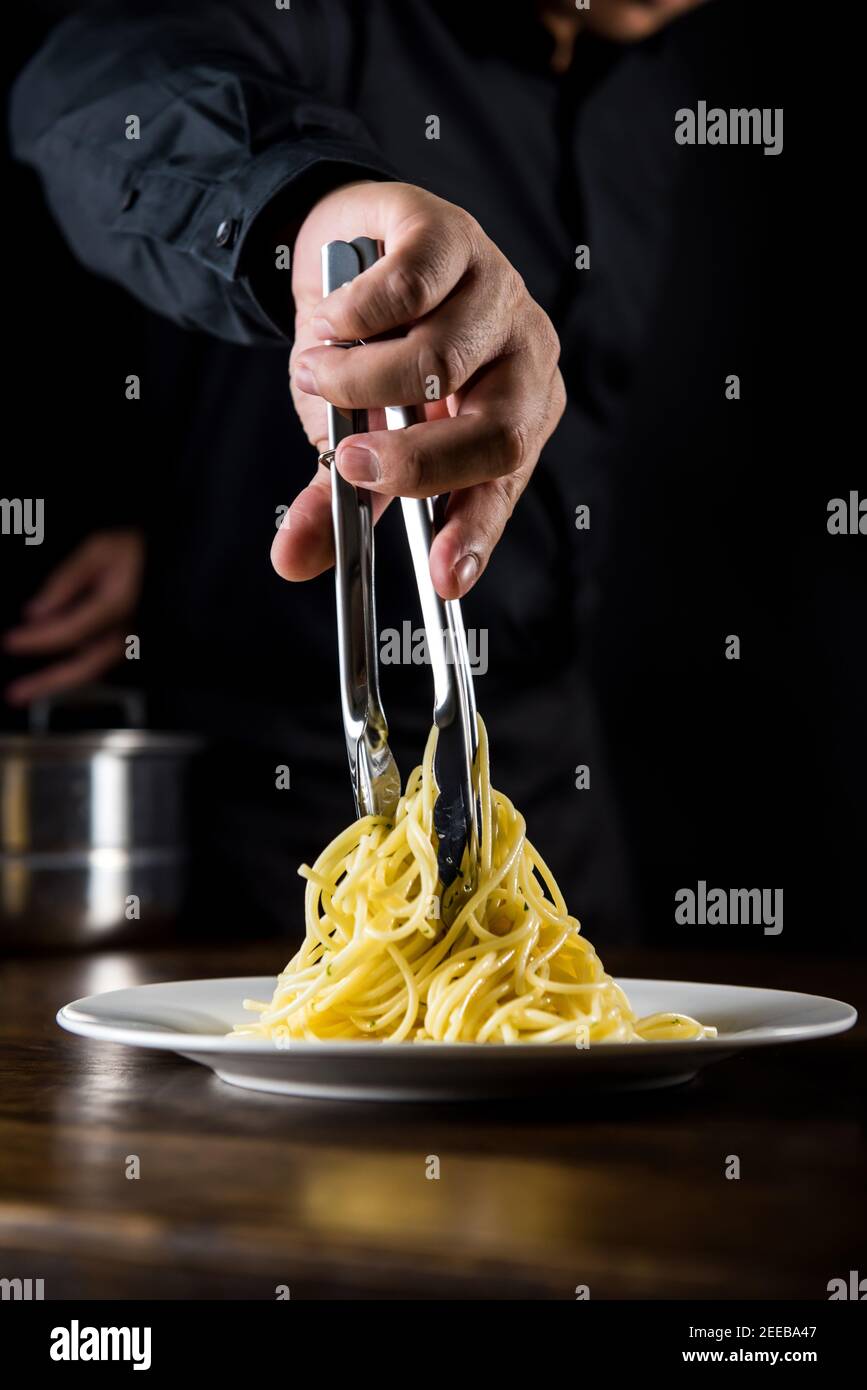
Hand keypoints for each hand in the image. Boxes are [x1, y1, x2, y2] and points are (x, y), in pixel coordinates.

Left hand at [3, 529, 144, 704]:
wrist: (171, 558)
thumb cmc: (137, 550)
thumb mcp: (97, 551)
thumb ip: (65, 581)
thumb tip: (36, 610)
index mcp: (117, 605)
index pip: (70, 630)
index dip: (37, 639)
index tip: (11, 642)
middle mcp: (128, 630)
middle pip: (85, 666)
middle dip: (48, 682)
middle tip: (16, 694)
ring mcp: (134, 640)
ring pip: (95, 671)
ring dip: (61, 683)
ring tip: (33, 689)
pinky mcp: (134, 642)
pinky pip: (103, 663)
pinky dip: (79, 672)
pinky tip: (61, 675)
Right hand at [273, 180, 565, 599]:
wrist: (350, 244)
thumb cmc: (371, 350)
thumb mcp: (355, 435)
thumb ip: (333, 498)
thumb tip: (290, 560)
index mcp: (515, 418)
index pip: (504, 487)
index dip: (475, 533)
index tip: (443, 581)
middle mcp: (524, 360)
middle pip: (497, 433)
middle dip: (414, 462)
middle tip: (351, 464)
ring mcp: (497, 294)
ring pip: (439, 362)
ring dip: (357, 379)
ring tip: (314, 372)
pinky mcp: (453, 236)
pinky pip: (407, 290)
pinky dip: (352, 315)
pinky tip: (328, 321)